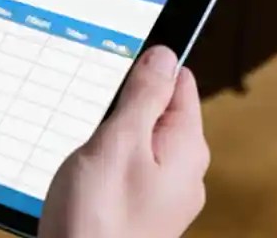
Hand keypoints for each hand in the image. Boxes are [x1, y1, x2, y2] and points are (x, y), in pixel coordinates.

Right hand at [40, 46, 209, 237]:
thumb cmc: (99, 222)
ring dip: (113, 139)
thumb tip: (164, 56)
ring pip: (141, 143)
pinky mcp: (143, 213)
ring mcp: (165, 196)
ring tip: (88, 155)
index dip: (149, 68)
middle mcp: (185, 173)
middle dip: (126, 107)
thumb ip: (145, 95)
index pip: (180, 83)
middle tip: (96, 121)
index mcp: (188, 148)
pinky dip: (108, 166)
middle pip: (160, 112)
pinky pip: (130, 171)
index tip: (120, 69)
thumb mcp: (119, 141)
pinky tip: (88, 179)